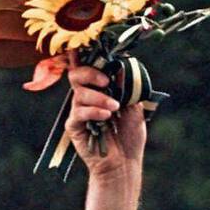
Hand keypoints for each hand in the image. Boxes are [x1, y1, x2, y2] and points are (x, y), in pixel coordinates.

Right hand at [66, 52, 145, 180]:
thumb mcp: (135, 109)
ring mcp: (78, 111)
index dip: (85, 56)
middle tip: (106, 81)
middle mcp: (85, 98)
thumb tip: (123, 68)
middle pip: (77, 75)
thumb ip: (128, 90)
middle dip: (90, 73)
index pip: (88, 68)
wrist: (124, 164)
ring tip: (114, 107)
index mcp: (99, 90)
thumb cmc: (129, 137)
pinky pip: (78, 112)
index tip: (91, 45)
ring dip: (98, 97)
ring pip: (79, 93)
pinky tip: (106, 115)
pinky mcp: (74, 126)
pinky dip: (93, 111)